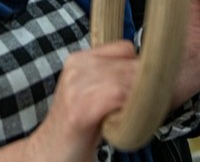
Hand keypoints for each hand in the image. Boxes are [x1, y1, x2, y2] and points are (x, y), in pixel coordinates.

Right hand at [27, 41, 138, 160]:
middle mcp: (76, 68)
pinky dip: (129, 108)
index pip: (124, 48)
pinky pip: (118, 96)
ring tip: (133, 113)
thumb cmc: (78, 125)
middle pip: (129, 65)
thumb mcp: (91, 91)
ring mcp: (76, 86)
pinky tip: (122, 120)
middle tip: (145, 103)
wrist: (51, 151)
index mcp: (79, 59)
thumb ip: (111, 76)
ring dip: (139, 98)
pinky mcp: (80, 108)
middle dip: (144, 84)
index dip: (138, 68)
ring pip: (127, 80)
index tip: (143, 85)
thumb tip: (148, 70)